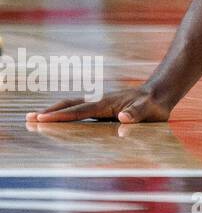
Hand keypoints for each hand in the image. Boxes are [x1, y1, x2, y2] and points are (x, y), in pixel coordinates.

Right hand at [27, 86, 173, 122]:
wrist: (160, 93)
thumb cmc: (155, 104)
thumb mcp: (149, 110)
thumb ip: (137, 113)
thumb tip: (123, 117)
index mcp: (107, 103)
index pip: (79, 111)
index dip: (61, 116)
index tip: (42, 119)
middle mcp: (100, 101)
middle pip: (70, 105)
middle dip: (50, 112)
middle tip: (29, 118)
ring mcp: (100, 104)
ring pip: (73, 106)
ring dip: (55, 111)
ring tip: (36, 117)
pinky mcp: (103, 108)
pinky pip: (79, 110)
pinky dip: (66, 113)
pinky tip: (59, 118)